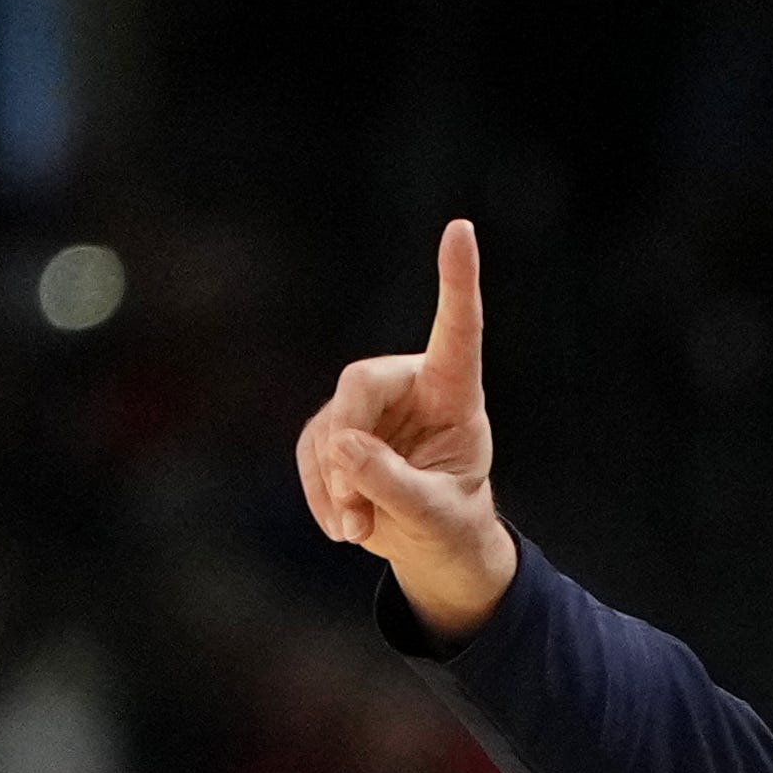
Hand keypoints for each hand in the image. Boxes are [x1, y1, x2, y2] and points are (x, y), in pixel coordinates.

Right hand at [293, 219, 516, 640]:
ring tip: (358, 529)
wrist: (429, 543)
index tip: (461, 229)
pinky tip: (344, 525)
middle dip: (348, 448)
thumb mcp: (435, 514)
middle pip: (359, 385)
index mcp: (455, 392)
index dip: (457, 281)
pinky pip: (311, 452)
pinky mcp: (334, 429)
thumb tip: (340, 443)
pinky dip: (320, 493)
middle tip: (353, 508)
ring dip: (334, 485)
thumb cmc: (449, 521)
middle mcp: (410, 385)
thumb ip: (394, 482)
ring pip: (328, 426)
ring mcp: (368, 405)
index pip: (457, 330)